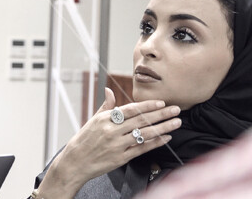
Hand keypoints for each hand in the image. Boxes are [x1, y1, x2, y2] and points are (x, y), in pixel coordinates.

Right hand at [35, 89, 180, 198]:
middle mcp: (112, 131)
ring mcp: (117, 145)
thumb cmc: (84, 140)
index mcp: (105, 119)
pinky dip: (155, 143)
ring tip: (176, 123)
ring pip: (144, 134)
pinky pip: (142, 149)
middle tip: (176, 110)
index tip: (161, 103)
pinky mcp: (121, 158)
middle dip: (161, 114)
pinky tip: (166, 138)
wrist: (75, 162)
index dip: (148, 106)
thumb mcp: (93, 120)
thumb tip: (109, 90)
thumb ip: (106, 106)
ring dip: (163, 128)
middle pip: (141, 121)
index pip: (131, 109)